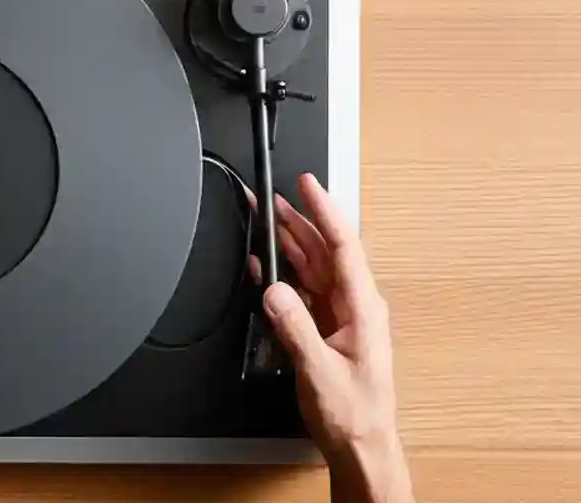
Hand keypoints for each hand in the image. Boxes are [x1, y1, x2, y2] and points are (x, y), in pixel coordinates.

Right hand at [250, 174, 413, 502]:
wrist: (360, 444)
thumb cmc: (353, 413)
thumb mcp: (320, 370)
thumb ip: (296, 328)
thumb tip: (275, 290)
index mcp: (362, 308)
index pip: (343, 247)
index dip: (324, 212)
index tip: (308, 185)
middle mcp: (354, 305)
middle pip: (325, 250)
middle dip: (299, 220)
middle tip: (272, 197)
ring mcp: (340, 315)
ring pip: (313, 267)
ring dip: (290, 243)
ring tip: (265, 220)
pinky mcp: (325, 327)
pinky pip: (303, 290)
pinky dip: (283, 274)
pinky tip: (265, 266)